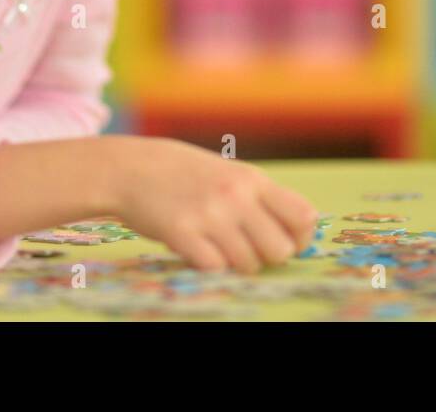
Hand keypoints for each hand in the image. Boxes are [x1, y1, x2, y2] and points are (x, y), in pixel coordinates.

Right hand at [106, 136, 317, 273]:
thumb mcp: (231, 173)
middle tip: (248, 250)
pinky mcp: (182, 233)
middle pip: (280, 250)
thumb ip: (261, 199)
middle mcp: (236, 195)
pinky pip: (214, 268)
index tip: (285, 243)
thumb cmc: (186, 174)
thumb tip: (298, 234)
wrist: (132, 168)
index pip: (304, 217)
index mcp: (253, 180)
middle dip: (267, 257)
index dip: (300, 239)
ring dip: (236, 265)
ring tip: (219, 249)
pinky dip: (210, 267)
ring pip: (248, 264)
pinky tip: (199, 251)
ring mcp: (209, 214)